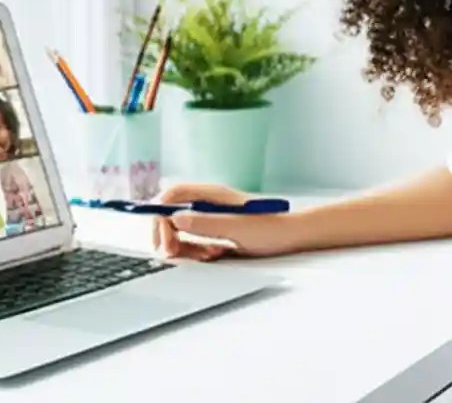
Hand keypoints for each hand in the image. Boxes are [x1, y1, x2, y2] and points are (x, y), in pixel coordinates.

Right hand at [151, 182, 297, 260]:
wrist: (292, 235)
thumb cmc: (270, 228)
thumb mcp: (236, 228)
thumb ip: (205, 223)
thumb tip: (175, 219)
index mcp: (211, 195)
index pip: (172, 196)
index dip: (160, 214)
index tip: (162, 238)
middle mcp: (207, 203)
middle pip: (171, 212)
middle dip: (166, 233)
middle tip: (171, 252)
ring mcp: (210, 216)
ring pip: (180, 229)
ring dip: (181, 245)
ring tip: (202, 256)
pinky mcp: (215, 231)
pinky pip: (192, 239)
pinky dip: (193, 250)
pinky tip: (209, 256)